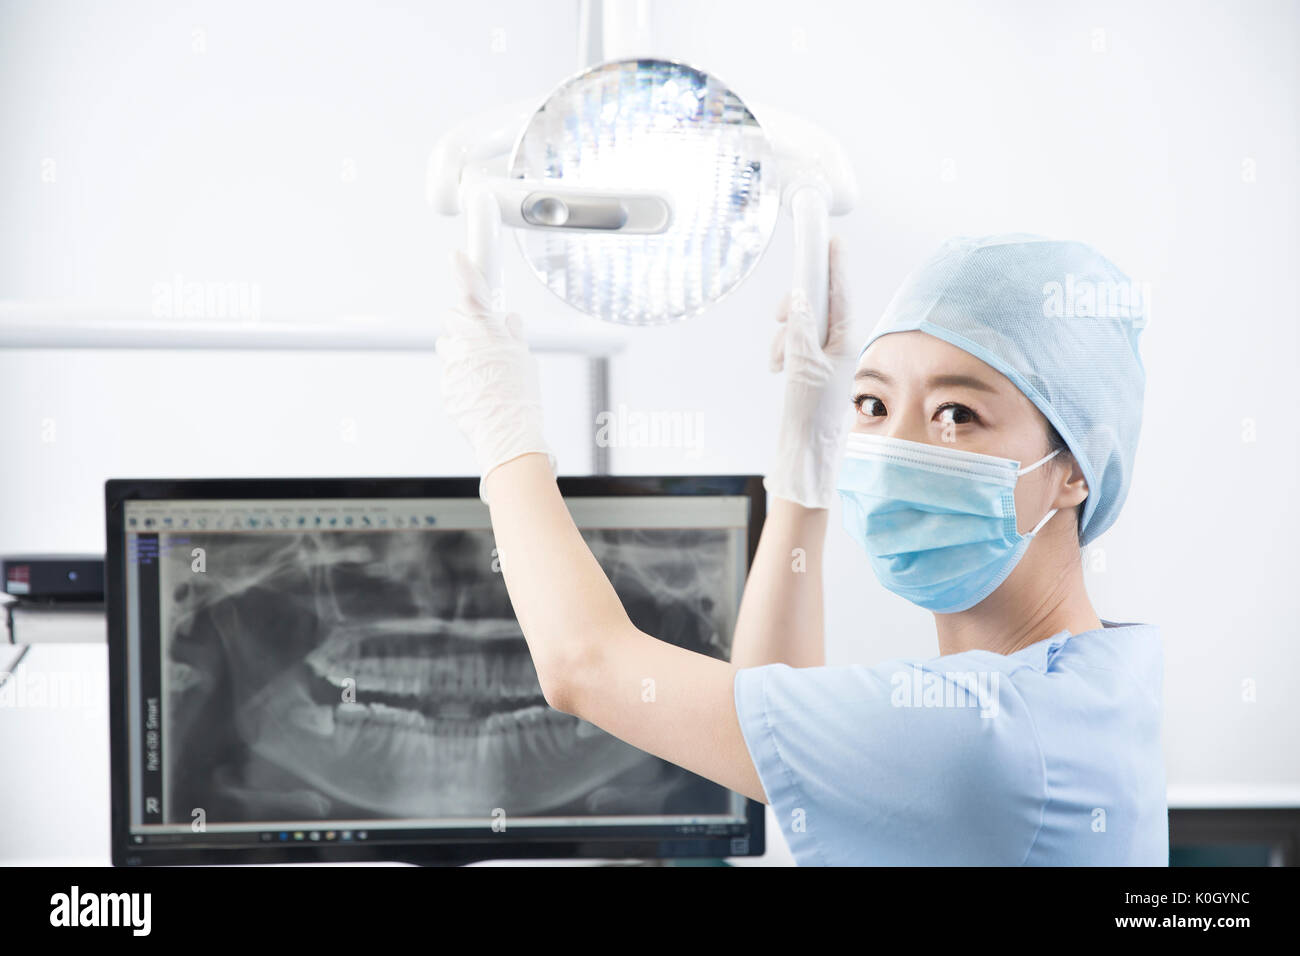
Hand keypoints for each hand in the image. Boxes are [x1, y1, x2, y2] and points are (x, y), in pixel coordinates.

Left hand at [435, 249, 556, 502]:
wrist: (507, 436)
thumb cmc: (520, 399)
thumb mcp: (525, 359)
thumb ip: (513, 334)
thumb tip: (508, 320)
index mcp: (487, 333)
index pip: (472, 293)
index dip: (464, 271)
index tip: (456, 256)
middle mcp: (464, 345)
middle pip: (454, 320)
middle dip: (465, 325)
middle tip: (485, 341)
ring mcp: (451, 367)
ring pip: (450, 348)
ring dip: (462, 353)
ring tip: (485, 374)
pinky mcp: (445, 387)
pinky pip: (450, 374)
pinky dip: (462, 379)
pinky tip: (480, 392)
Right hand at [763, 235, 858, 508]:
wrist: (807, 451)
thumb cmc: (811, 413)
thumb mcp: (803, 365)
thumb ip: (801, 328)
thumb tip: (801, 298)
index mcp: (846, 340)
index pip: (840, 292)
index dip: (834, 264)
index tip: (832, 239)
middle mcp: (840, 345)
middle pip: (816, 306)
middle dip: (794, 309)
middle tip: (781, 316)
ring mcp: (827, 357)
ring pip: (801, 326)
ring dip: (785, 338)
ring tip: (779, 363)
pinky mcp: (814, 369)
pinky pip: (797, 345)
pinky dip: (785, 352)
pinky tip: (779, 369)